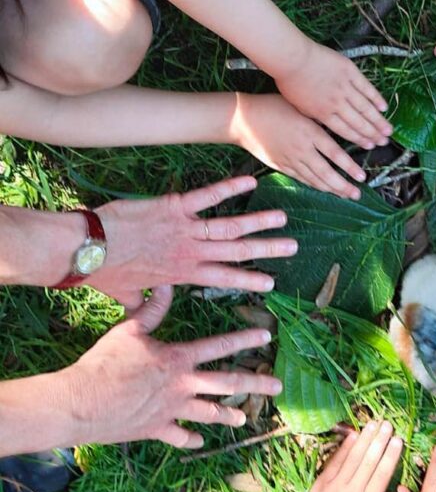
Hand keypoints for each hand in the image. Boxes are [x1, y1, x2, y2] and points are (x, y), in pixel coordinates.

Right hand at [62, 286, 280, 449]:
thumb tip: (167, 285)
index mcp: (178, 359)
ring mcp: (172, 411)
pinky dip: (189, 439)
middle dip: (255, 383)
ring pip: (209, 413)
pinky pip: (179, 437)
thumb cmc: (104, 363)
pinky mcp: (156, 430)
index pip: (220, 346)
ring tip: (245, 417)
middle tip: (278, 385)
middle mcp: (182, 386)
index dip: (244, 338)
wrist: (81, 403)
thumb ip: (152, 310)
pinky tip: (199, 442)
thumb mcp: (129, 330)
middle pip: (227, 384)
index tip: (267, 334)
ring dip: (228, 415)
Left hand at [91, 176, 295, 308]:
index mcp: (182, 273)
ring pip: (230, 225)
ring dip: (258, 222)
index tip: (271, 282)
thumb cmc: (104, 272)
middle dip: (267, 249)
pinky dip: (230, 187)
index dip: (249, 279)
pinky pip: (207, 196)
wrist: (87, 248)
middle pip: (237, 251)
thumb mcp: (126, 296)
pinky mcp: (174, 207)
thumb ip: (143, 303)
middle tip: (292, 247)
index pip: (224, 277)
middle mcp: (191, 251)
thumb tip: (147, 309)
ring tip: (282, 218)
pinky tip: (251, 181)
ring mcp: (184, 228)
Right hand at [230, 94, 366, 199]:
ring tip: (345, 195)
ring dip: (331, 189)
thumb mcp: (300, 108)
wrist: (243, 119)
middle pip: (326, 172)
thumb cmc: (273, 106)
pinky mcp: (280, 165)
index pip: (335, 154)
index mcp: (309, 132)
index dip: (349, 167)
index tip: (361, 176)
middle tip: (357, 194)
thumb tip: (341, 127)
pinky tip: (324, 189)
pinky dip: (314, 185)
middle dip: (343, 186)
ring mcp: (290, 159)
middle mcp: (301, 149)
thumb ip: (319, 120)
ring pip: (314, 178)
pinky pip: (301, 178)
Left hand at [275, 42, 391, 149]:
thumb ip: (316, 117)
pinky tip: (384, 107)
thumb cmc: (290, 82)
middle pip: (358, 122)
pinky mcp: (349, 72)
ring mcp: (345, 87)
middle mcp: (337, 103)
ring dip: (378, 120)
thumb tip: (326, 126)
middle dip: (373, 133)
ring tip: (388, 130)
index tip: (370, 146)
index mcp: (323, 113)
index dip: (359, 139)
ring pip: (365, 107)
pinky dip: (376, 98)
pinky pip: (366, 87)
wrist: (293, 58)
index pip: (345, 130)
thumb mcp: (300, 107)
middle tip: (384, 142)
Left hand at [291, 420, 402, 491]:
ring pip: (354, 458)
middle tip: (388, 424)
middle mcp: (353, 491)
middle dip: (380, 441)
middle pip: (370, 462)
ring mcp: (337, 485)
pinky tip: (353, 435)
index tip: (398, 440)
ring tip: (374, 423)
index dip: (390, 456)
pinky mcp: (322, 482)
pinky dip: (345, 448)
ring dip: (365, 439)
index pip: (382, 475)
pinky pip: (336, 462)